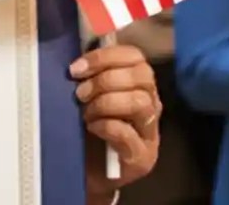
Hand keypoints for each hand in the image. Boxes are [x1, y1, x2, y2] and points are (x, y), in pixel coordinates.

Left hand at [70, 45, 159, 192]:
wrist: (87, 173)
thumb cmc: (87, 130)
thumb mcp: (87, 97)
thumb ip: (89, 76)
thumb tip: (78, 58)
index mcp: (138, 84)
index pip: (135, 56)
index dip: (105, 57)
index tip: (77, 68)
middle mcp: (151, 105)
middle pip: (143, 76)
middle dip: (105, 80)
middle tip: (80, 94)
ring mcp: (150, 132)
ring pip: (141, 102)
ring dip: (106, 103)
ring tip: (85, 113)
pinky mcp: (142, 157)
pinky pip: (128, 133)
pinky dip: (106, 126)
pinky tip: (91, 128)